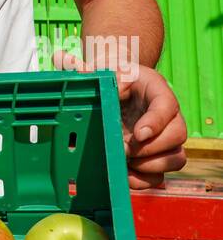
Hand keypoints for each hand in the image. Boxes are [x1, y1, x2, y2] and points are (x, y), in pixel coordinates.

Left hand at [53, 49, 186, 188]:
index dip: (156, 122)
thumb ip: (85, 69)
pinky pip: (161, 175)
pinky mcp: (158, 156)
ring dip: (151, 166)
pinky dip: (144, 180)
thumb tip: (61, 59)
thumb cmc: (114, 78)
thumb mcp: (103, 70)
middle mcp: (169, 116)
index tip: (138, 133)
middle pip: (178, 135)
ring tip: (126, 161)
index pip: (167, 106)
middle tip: (125, 148)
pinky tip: (124, 175)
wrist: (120, 88)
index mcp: (157, 90)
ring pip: (176, 158)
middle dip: (151, 148)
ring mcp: (166, 138)